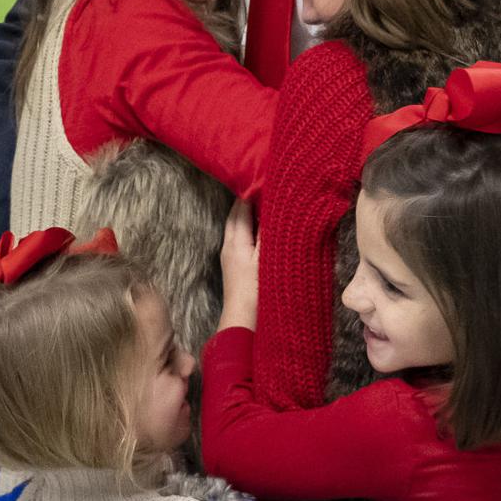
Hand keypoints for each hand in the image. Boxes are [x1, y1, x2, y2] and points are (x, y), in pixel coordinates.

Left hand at [218, 199, 259, 330]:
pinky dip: (247, 227)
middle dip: (247, 199)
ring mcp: (228, 255)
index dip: (252, 192)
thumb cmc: (256, 291)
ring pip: (236, 225)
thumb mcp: (265, 260)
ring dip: (246, 213)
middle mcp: (228, 245)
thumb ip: (267, 234)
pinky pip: (239, 236)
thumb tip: (272, 210)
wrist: (242, 321)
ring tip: (263, 203)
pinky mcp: (232, 265)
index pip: (241, 208)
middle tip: (263, 186)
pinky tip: (259, 229)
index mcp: (236, 241)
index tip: (264, 179)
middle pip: (235, 214)